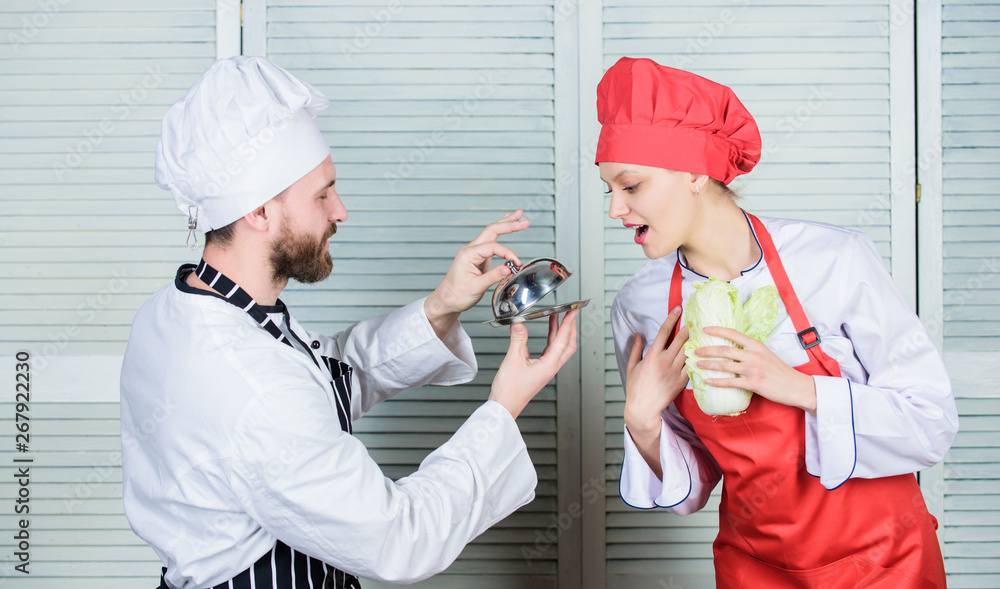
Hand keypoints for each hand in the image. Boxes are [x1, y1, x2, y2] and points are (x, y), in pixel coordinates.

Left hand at [424, 210, 530, 338]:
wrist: (447, 300)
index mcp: (468, 254)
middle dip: (509, 224)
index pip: (493, 247)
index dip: (508, 253)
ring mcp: (474, 252)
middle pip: (492, 230)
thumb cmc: (457, 295)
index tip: (516, 264)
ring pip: (491, 232)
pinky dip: (500, 232)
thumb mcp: (476, 287)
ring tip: (518, 214)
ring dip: (506, 224)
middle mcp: (471, 249)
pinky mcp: (478, 257)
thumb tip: (508, 268)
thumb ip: (493, 276)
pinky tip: (505, 224)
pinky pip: (491, 241)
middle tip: (525, 220)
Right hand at [489, 309, 578, 418]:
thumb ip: (518, 339)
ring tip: (556, 318)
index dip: (568, 324)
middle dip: (570, 328)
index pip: (563, 340)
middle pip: (568, 345)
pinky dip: (550, 340)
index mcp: (549, 365)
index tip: (573, 312)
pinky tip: (545, 334)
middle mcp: (551, 368)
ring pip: (559, 348)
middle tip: (570, 314)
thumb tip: (520, 324)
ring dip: (560, 333)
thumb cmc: (510, 390)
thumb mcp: (513, 359)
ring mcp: (546, 370)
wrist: (505, 406)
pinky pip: (550, 352)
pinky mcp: (539, 371)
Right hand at [623, 307, 689, 437]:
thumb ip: (636, 349)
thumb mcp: (631, 366)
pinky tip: (701, 352)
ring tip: (701, 332)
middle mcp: (665, 361)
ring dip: (695, 340)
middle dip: (688, 326)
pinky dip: (696, 358)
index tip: (678, 308)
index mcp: (652, 356)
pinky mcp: (681, 381)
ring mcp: (674, 371)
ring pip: (689, 351)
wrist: (644, 409)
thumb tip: (638, 334)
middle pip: (680, 339)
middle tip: (695, 317)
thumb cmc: (635, 388)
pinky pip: (691, 366)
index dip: (672, 318)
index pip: (664, 332)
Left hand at [694, 326, 816, 413]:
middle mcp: (753, 355)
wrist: (795, 386)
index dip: (718, 330)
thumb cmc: (779, 371)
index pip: (734, 334)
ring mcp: (753, 369)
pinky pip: (731, 382)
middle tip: (695, 350)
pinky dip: (717, 382)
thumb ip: (750, 350)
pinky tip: (707, 381)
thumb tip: (732, 348)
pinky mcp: (754, 383)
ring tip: (697, 364)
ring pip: (725, 365)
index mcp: (756, 346)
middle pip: (725, 350)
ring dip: (709, 364)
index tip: (704, 329)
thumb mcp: (765, 354)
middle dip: (708, 349)